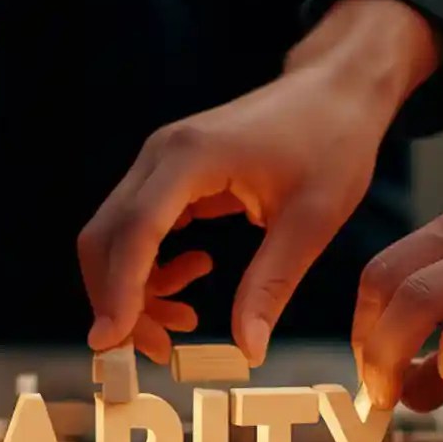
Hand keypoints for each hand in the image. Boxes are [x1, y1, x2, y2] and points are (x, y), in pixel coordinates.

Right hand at [79, 0, 440, 362]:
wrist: (335, 90)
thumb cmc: (330, 142)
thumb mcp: (310, 221)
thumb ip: (270, 286)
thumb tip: (247, 350)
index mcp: (189, 157)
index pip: (134, 232)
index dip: (118, 291)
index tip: (112, 341)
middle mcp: (159, 156)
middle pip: (106, 238)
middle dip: (118, 301)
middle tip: (158, 351)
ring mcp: (159, 163)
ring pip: (115, 238)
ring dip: (133, 289)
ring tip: (183, 322)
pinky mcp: (169, 175)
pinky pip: (137, 229)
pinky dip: (149, 267)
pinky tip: (192, 279)